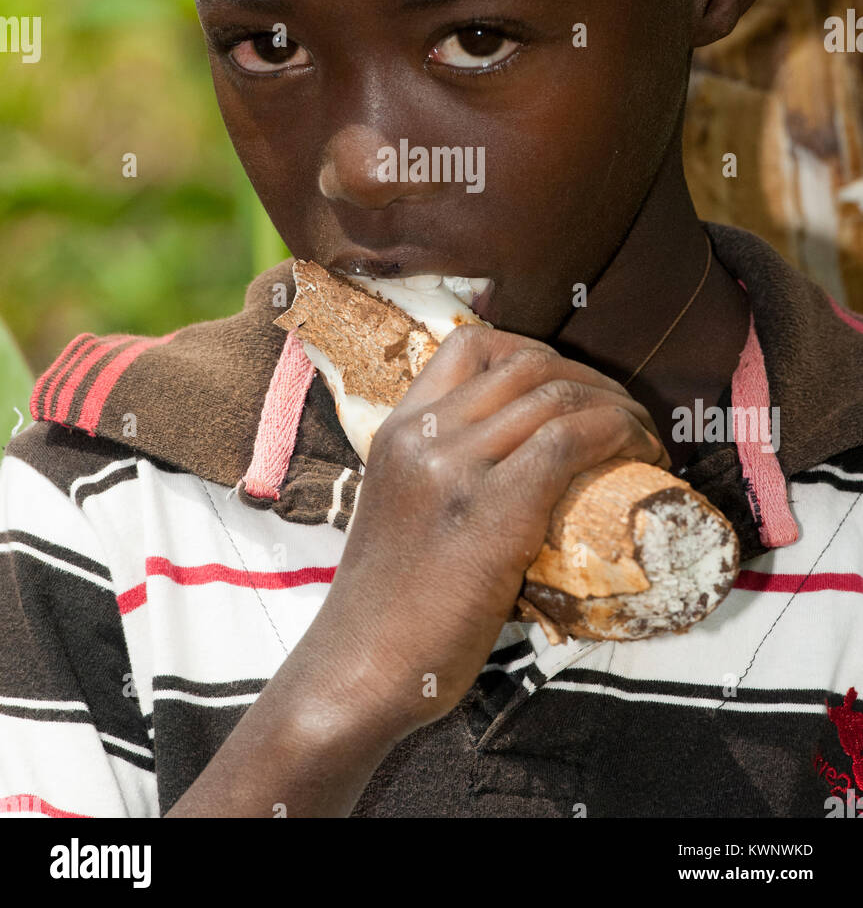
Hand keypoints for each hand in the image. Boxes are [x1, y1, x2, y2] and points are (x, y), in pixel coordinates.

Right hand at [297, 324, 665, 745]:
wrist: (359, 670)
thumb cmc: (387, 608)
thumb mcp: (400, 509)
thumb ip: (441, 474)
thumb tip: (515, 466)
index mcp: (397, 429)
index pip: (470, 344)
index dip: (537, 353)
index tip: (572, 390)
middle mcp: (422, 435)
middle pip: (528, 363)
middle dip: (592, 380)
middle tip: (626, 418)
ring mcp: (453, 468)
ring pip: (556, 395)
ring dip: (618, 408)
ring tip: (643, 441)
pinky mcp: (492, 511)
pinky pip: (569, 441)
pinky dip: (619, 435)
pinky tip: (641, 457)